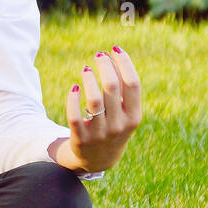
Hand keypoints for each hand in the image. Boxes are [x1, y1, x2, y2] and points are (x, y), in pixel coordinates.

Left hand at [58, 45, 142, 173]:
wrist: (98, 159)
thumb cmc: (113, 125)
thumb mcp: (124, 111)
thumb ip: (121, 88)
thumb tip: (112, 56)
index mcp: (134, 116)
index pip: (132, 84)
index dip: (124, 63)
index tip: (114, 49)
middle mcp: (119, 125)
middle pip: (112, 87)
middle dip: (105, 66)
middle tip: (98, 56)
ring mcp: (100, 133)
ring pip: (94, 100)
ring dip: (88, 79)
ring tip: (86, 69)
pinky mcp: (81, 139)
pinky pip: (75, 115)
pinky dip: (73, 99)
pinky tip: (74, 88)